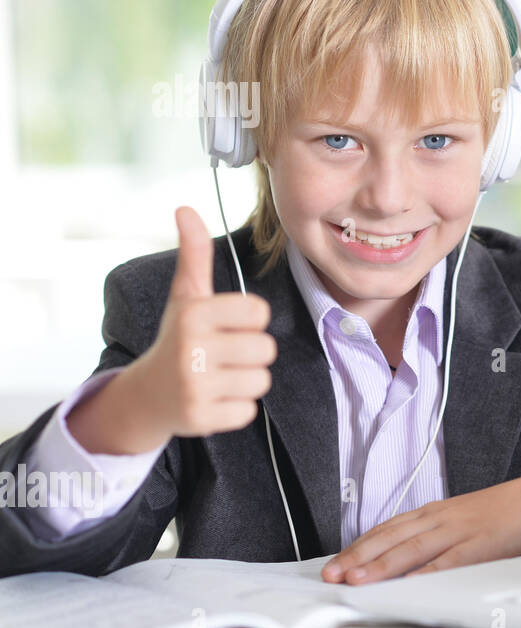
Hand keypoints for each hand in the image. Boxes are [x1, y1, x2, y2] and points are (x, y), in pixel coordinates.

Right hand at [130, 206, 275, 443]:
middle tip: (223, 355)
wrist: (147, 394)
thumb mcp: (186, 296)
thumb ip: (194, 254)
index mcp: (193, 313)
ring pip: (261, 381)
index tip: (227, 325)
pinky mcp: (199, 419)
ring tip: (219, 376)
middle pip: (266, 349)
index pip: (259, 312)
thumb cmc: (178, 337)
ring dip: (246, 381)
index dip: (249, 320)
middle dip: (251, 353)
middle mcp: (190, 348)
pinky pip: (249, 412)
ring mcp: (194, 386)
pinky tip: (213, 399)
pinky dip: (236, 408)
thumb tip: (185, 208)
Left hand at [321, 470, 520, 583]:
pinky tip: (408, 584)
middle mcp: (440, 518)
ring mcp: (459, 530)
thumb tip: (404, 558)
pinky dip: (425, 573)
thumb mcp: (461, 518)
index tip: (335, 562)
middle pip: (391, 538)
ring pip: (412, 548)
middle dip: (358, 557)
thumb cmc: (502, 511)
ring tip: (357, 580)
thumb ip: (434, 535)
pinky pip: (448, 561)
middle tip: (333, 574)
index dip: (358, 547)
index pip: (386, 529)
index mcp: (434, 512)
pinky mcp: (480, 544)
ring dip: (381, 565)